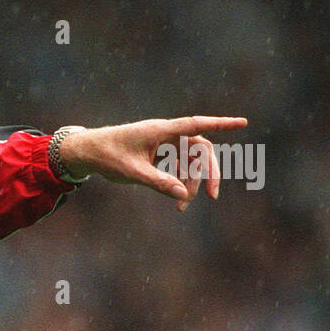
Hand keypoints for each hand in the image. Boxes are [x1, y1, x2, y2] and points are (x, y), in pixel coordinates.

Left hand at [57, 116, 247, 211]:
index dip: (220, 124)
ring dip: (191, 183)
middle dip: (208, 172)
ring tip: (182, 207)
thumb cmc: (107, 156)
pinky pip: (178, 166)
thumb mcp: (132, 172)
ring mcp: (163, 143)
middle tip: (213, 196)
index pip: (196, 125)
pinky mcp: (159, 153)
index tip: (243, 123)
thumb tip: (182, 194)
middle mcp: (166, 134)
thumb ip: (158, 182)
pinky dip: (180, 182)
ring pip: (189, 161)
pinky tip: (178, 200)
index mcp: (161, 131)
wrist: (87, 152)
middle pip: (199, 149)